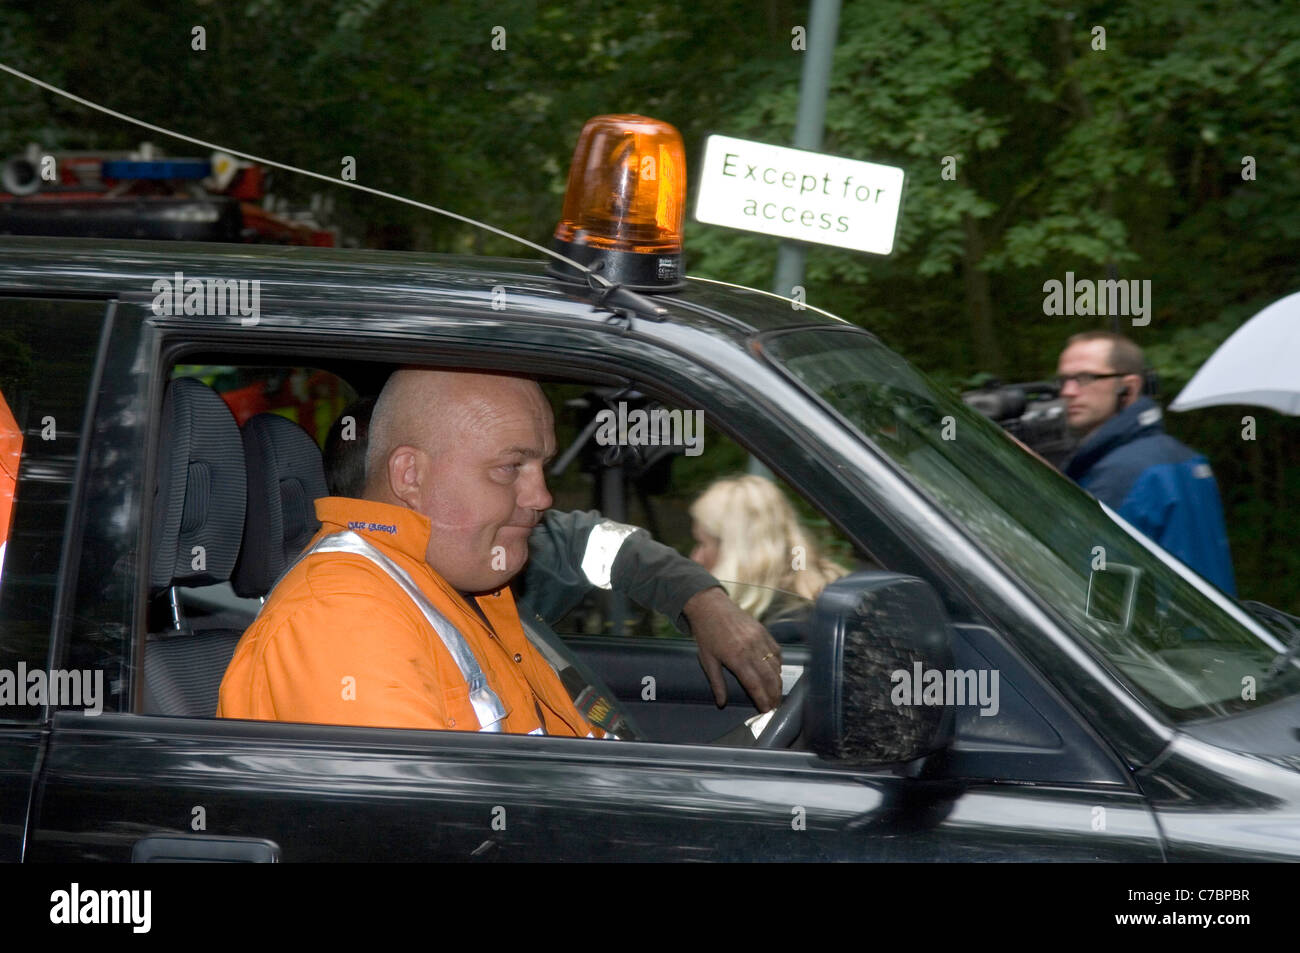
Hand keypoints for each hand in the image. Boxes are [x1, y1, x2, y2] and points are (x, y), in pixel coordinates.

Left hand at [683, 586, 782, 711]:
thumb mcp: (707, 661)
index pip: (754, 684)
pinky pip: (776, 651)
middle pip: (769, 678)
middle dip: (774, 694)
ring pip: (775, 665)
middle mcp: (751, 649)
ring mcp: (759, 639)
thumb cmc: (706, 634)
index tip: (765, 710)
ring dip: (778, 681)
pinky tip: (776, 673)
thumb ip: (717, 683)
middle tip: (775, 706)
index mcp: (736, 658)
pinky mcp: (763, 631)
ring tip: (776, 693)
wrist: (710, 606)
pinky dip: (778, 664)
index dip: (762, 699)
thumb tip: (721, 703)